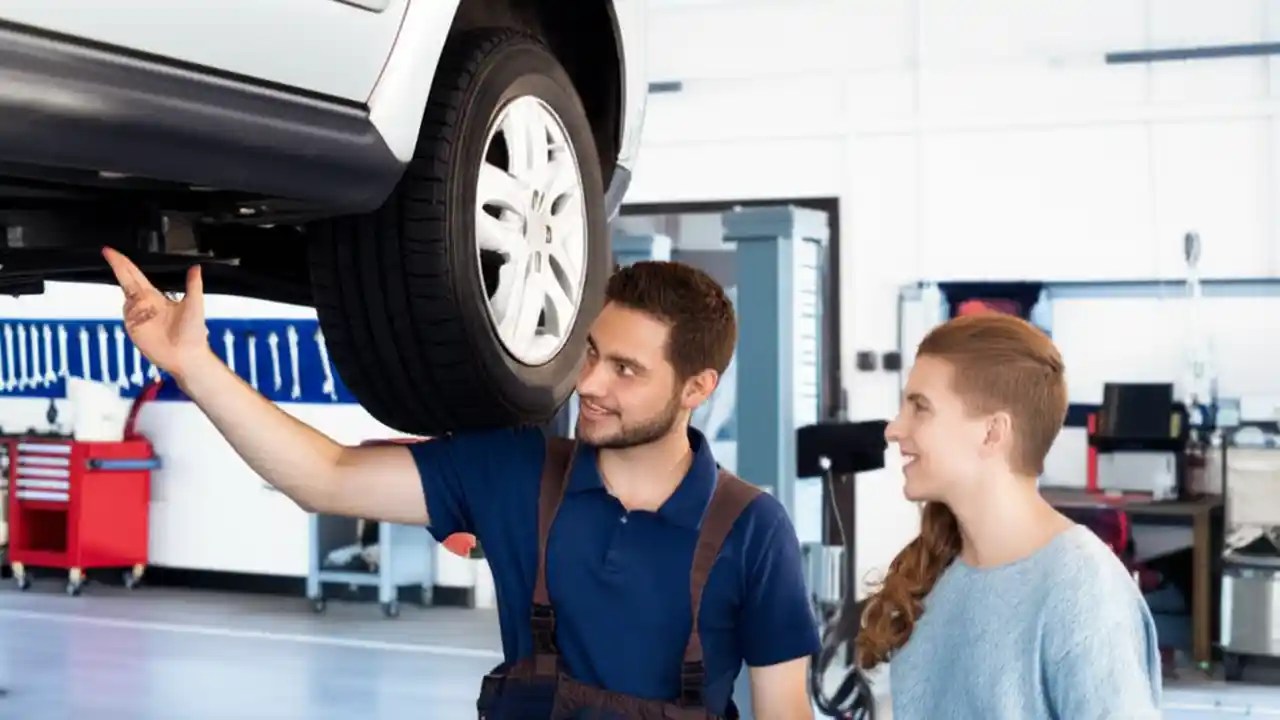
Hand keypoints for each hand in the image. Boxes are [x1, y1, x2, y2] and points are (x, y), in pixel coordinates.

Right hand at [102, 246, 210, 378]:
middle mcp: (144, 305)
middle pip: (126, 281)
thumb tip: (196, 268)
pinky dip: (133, 312)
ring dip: (134, 298)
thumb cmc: (193, 333)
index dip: (123, 263)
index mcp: (156, 297)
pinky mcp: (134, 329)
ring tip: (150, 307)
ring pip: (126, 300)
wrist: (187, 356)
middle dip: (117, 267)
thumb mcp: (195, 305)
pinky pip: (128, 315)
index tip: (111, 252)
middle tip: (107, 252)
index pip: (135, 275)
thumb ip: (194, 286)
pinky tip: (145, 316)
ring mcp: (137, 317)